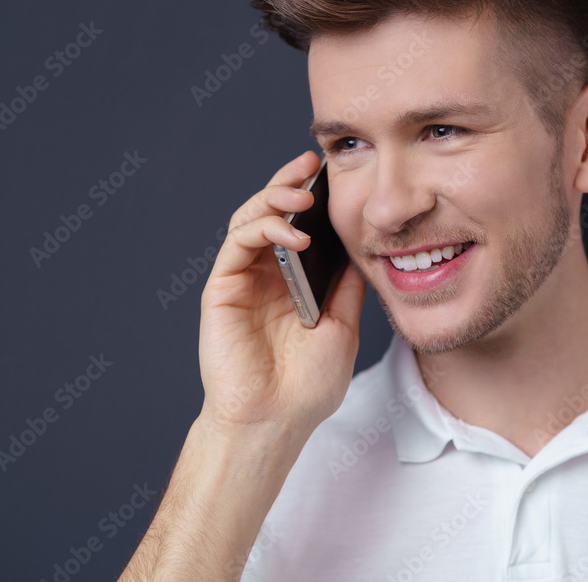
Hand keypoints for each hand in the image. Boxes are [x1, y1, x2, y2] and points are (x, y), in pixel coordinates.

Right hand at [197, 150, 366, 440]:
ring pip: (250, 220)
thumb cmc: (307, 386)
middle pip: (271, 213)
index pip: (297, 226)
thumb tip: (365, 248)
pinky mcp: (222, 289)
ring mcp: (241, 280)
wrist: (276, 422)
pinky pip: (238, 244)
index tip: (333, 173)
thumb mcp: (344, 328)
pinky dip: (264, 229)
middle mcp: (264, 275)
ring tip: (303, 195)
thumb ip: (347, 287)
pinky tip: (294, 233)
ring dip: (275, 199)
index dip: (310, 196)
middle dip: (289, 184)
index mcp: (290, 282)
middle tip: (311, 165)